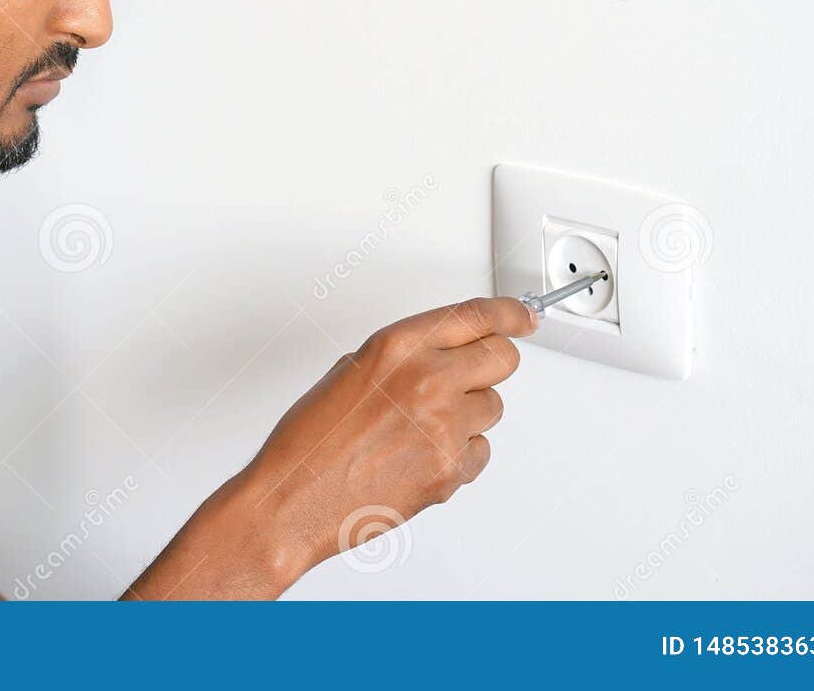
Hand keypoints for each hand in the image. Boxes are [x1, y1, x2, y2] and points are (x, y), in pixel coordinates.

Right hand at [240, 295, 536, 580]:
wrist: (291, 500)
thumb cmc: (308, 441)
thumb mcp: (350, 371)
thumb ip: (404, 356)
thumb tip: (445, 353)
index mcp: (397, 346)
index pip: (477, 315)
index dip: (510, 313)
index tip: (523, 317)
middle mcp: (427, 380)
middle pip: (503, 358)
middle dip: (490, 365)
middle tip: (471, 376)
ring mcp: (443, 427)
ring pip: (492, 408)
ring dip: (468, 414)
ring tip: (420, 428)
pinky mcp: (450, 470)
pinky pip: (480, 451)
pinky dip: (459, 454)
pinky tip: (419, 456)